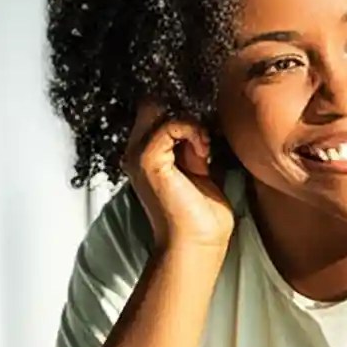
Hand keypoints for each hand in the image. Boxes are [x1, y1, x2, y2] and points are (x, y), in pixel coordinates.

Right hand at [122, 101, 234, 253]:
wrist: (197, 243)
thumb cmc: (202, 215)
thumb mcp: (203, 169)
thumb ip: (196, 144)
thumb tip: (207, 123)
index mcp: (150, 152)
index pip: (157, 108)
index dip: (182, 107)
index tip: (207, 123)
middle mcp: (139, 151)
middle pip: (154, 102)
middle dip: (184, 109)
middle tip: (205, 133)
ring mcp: (139, 155)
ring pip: (160, 108)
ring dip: (190, 121)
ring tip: (205, 147)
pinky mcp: (148, 160)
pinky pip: (169, 124)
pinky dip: (192, 131)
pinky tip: (204, 152)